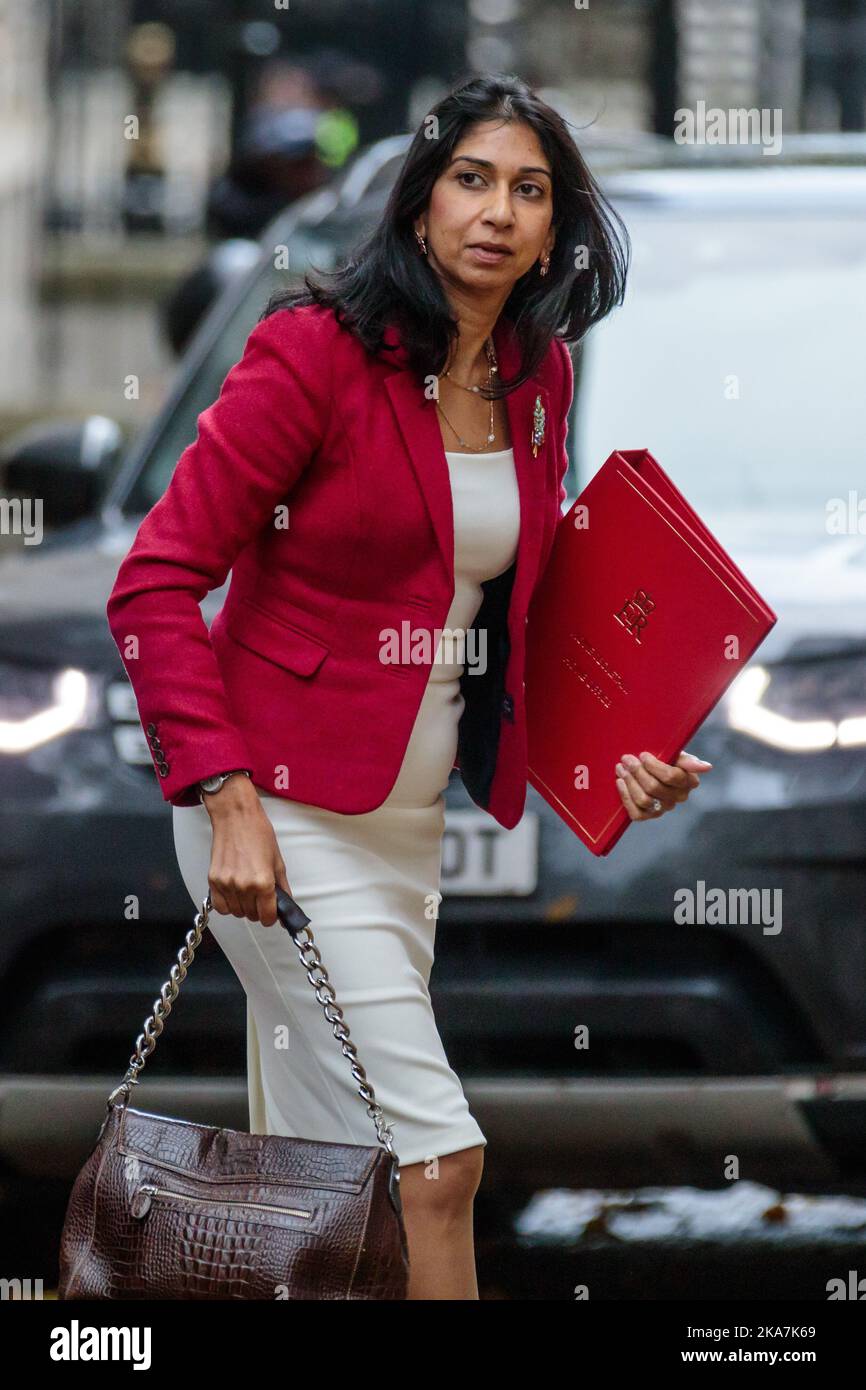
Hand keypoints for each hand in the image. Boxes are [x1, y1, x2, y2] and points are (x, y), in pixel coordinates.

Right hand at [204, 776, 291, 925]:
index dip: (271, 917)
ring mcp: (227, 884)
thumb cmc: (257, 832)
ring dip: (243, 907)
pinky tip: (234, 893)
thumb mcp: (277, 860)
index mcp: (263, 881)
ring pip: (236, 912)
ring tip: (247, 891)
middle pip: (252, 916)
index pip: (267, 917)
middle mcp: (244, 886)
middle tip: (260, 897)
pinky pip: (220, 906)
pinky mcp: (213, 880)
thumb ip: (282, 887)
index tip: (271, 913)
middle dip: (258, 910)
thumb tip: (286, 904)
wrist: (235, 816)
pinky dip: (228, 905)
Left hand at [614, 749, 712, 821]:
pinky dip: (625, 797)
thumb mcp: (677, 754)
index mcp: (689, 781)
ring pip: (644, 800)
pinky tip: (620, 783)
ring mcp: (664, 808)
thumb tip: (707, 767)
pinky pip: (636, 813)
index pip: (671, 776)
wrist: (651, 769)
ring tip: (621, 768)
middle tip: (626, 759)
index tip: (643, 755)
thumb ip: (688, 760)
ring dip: (629, 782)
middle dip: (637, 771)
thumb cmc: (666, 759)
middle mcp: (679, 797)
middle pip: (654, 787)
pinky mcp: (649, 815)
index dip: (654, 766)